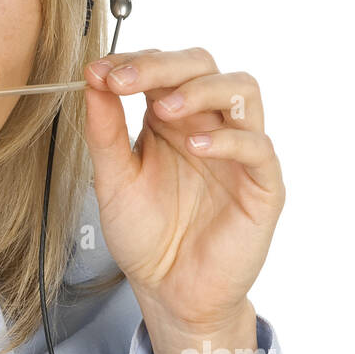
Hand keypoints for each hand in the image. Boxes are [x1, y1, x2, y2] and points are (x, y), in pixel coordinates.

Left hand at [82, 47, 285, 334]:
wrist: (169, 292)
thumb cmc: (146, 235)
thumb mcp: (113, 180)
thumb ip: (104, 132)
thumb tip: (93, 78)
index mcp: (170, 118)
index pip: (162, 67)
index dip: (132, 61)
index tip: (98, 71)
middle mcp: (207, 124)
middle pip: (202, 65)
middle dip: (162, 65)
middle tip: (122, 80)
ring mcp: (238, 151)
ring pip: (242, 90)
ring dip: (201, 89)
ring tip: (162, 109)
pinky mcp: (262, 185)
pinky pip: (258, 147)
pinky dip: (229, 139)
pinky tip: (196, 146)